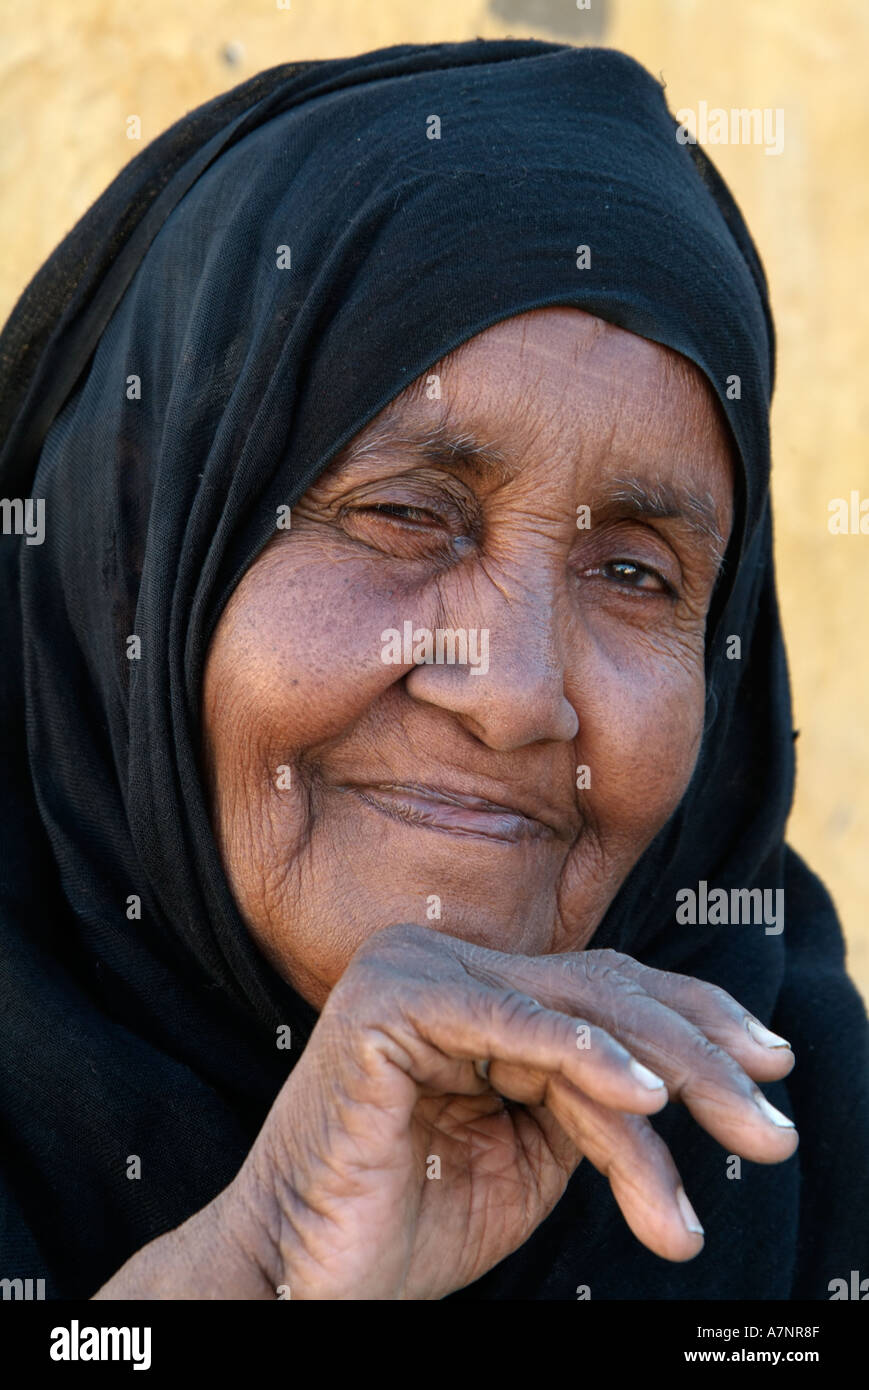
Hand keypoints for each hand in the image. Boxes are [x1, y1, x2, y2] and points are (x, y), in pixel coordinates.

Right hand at [232, 922, 796, 1299]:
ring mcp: (410, 970)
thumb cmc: (412, 1219)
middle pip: (600, 994)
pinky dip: (581, 1056)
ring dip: (661, 1084)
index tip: (772, 1067)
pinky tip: (645, 1097)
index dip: (695, 1019)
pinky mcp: (385, 1002)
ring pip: (571, 1016)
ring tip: (735, 1132)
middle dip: (701, 1056)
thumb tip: (683, 1072)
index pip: (603, 987)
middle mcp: (442, 959)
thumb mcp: (534, 1151)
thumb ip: (593, 1097)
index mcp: (473, 983)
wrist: (306, 1276)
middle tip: (772, 1127)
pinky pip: (505, 1023)